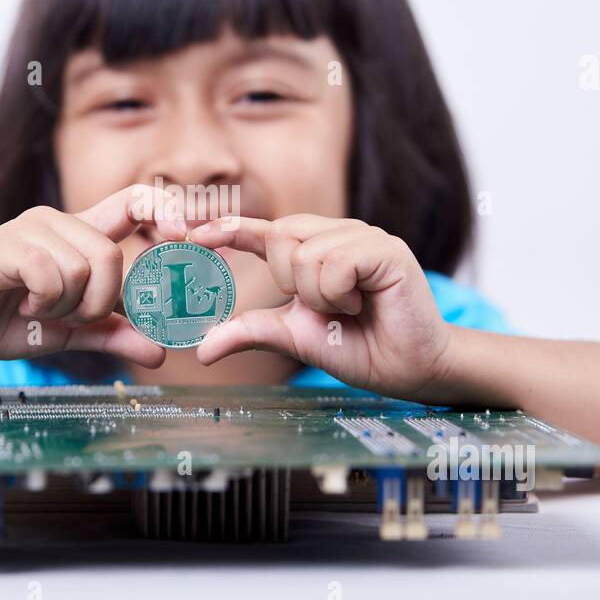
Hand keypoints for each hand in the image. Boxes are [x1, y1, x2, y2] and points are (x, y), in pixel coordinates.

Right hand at [0, 186, 187, 366]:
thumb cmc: (9, 322)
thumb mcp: (73, 332)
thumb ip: (116, 334)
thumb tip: (162, 352)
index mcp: (81, 234)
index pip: (136, 200)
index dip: (167, 210)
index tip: (185, 236)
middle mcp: (58, 221)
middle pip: (112, 254)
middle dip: (101, 302)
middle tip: (72, 315)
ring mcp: (30, 229)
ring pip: (84, 267)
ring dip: (68, 306)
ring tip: (40, 309)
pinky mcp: (5, 246)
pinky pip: (51, 273)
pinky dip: (44, 300)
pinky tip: (23, 304)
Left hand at [188, 215, 454, 399]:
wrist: (409, 369)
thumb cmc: (358, 347)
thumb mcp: (293, 337)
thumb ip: (250, 332)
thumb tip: (201, 349)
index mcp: (312, 249)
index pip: (262, 230)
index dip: (226, 229)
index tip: (190, 237)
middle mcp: (336, 234)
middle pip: (279, 237)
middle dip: (288, 282)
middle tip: (324, 308)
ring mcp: (363, 236)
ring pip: (304, 254)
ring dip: (318, 296)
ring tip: (349, 308)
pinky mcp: (385, 248)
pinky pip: (335, 263)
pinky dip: (339, 293)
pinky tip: (364, 303)